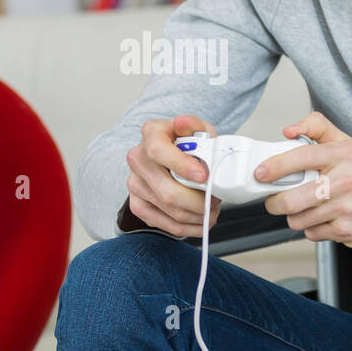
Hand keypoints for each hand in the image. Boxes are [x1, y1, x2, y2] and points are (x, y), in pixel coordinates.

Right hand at [125, 114, 222, 237]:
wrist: (167, 154)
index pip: (159, 151)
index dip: (181, 166)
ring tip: (212, 209)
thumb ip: (194, 125)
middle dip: (199, 201)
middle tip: (217, 200)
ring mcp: (135, 184)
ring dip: (197, 215)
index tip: (203, 177)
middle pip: (168, 191)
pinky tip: (200, 221)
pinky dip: (188, 227)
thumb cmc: (184, 142)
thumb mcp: (195, 128)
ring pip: (170, 210)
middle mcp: (137, 158)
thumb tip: (184, 123)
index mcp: (151, 133)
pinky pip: (165, 224)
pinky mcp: (137, 205)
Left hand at [257, 111, 351, 248]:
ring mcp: (346, 210)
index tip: (260, 173)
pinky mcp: (348, 232)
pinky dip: (313, 228)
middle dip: (275, 202)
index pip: (301, 157)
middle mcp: (345, 182)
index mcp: (343, 155)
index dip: (275, 166)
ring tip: (307, 207)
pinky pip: (313, 233)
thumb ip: (317, 128)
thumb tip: (288, 130)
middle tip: (275, 200)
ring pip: (298, 220)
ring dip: (296, 216)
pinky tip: (325, 218)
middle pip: (291, 200)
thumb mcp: (349, 143)